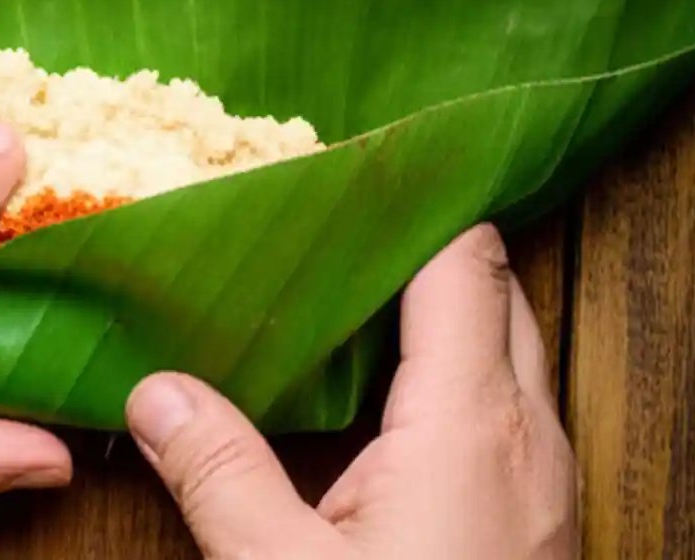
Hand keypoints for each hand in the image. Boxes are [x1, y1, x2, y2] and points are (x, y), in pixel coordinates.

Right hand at [126, 224, 577, 558]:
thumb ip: (215, 469)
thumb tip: (152, 392)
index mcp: (469, 423)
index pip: (460, 263)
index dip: (411, 208)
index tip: (345, 179)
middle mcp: (526, 434)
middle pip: (494, 291)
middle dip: (423, 251)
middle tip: (333, 235)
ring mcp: (542, 476)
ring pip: (507, 348)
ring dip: (442, 314)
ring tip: (347, 303)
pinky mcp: (536, 514)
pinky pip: (504, 406)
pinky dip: (452, 374)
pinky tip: (381, 404)